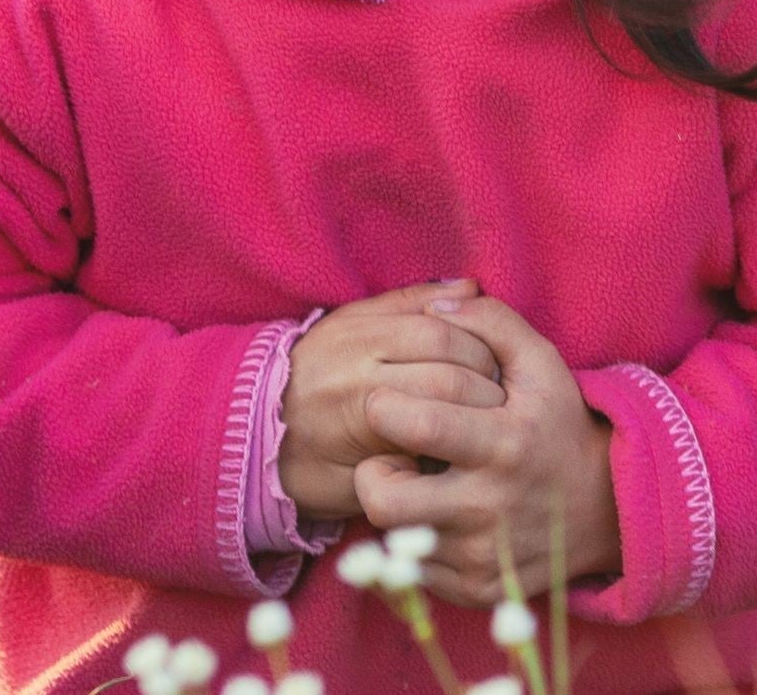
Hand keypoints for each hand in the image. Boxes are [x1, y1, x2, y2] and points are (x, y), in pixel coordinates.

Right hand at [278, 280, 505, 519]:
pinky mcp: (366, 472)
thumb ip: (409, 304)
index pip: (443, 335)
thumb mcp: (352, 324)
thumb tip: (471, 285)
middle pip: (450, 378)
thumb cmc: (316, 372)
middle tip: (501, 400)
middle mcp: (358, 378)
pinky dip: (448, 459)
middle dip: (488, 390)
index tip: (494, 362)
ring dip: (475, 425)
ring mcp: (360, 430)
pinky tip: (459, 456)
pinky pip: (421, 464)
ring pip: (441, 421)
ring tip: (485, 427)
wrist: (254, 432)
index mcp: (359, 336)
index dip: (480, 349)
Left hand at [352, 293, 622, 607]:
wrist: (607, 507)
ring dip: (394, 506)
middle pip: (384, 499)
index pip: (413, 425)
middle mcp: (490, 507)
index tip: (388, 403)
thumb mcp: (541, 363)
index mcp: (502, 443)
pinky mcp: (477, 590)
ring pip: (393, 537)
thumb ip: (490, 322)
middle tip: (391, 454)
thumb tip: (436, 304)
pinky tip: (439, 516)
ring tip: (415, 483)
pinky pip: (415, 569)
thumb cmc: (558, 424)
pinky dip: (416, 542)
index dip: (383, 408)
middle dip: (372, 471)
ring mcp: (482, 556)